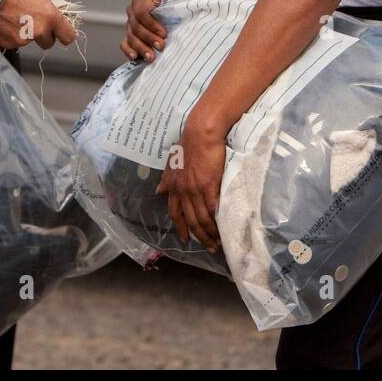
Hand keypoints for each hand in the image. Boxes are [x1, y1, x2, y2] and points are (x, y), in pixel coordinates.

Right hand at [0, 0, 75, 49]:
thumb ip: (43, 1)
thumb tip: (43, 4)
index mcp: (51, 17)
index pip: (68, 36)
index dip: (65, 34)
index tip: (61, 32)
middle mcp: (40, 31)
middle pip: (48, 43)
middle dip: (43, 35)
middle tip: (34, 23)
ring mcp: (24, 40)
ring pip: (29, 41)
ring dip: (26, 34)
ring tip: (15, 18)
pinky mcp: (9, 43)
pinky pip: (14, 42)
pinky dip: (11, 35)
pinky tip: (5, 22)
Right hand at [120, 0, 169, 61]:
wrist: (170, 14)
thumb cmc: (171, 8)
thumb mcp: (173, 3)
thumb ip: (173, 7)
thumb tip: (180, 14)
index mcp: (141, 0)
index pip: (142, 12)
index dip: (152, 24)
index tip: (164, 34)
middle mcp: (132, 11)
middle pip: (136, 26)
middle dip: (149, 38)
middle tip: (160, 46)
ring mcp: (129, 25)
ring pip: (131, 37)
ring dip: (141, 48)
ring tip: (151, 57)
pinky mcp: (128, 37)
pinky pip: (124, 44)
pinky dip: (129, 51)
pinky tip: (136, 56)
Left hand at [157, 120, 226, 252]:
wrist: (201, 133)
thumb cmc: (188, 144)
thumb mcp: (172, 162)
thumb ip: (167, 177)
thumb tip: (158, 190)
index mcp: (173, 186)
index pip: (175, 212)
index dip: (180, 227)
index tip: (185, 239)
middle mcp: (183, 191)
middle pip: (190, 220)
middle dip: (199, 236)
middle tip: (209, 247)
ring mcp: (195, 189)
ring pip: (201, 218)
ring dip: (210, 233)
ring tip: (218, 242)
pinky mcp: (209, 186)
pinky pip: (212, 210)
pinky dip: (217, 222)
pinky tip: (223, 229)